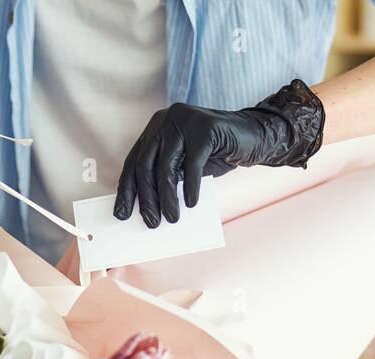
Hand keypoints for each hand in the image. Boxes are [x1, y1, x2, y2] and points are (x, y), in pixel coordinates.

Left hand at [114, 80, 324, 226]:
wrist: (252, 136)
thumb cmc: (215, 155)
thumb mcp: (184, 167)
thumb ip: (165, 178)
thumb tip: (146, 209)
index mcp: (156, 128)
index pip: (134, 162)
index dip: (126, 190)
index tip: (121, 214)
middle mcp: (166, 120)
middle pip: (146, 165)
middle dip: (146, 199)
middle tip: (151, 223)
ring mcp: (185, 121)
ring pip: (166, 166)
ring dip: (167, 198)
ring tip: (171, 219)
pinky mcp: (205, 127)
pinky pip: (192, 163)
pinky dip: (191, 187)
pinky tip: (192, 203)